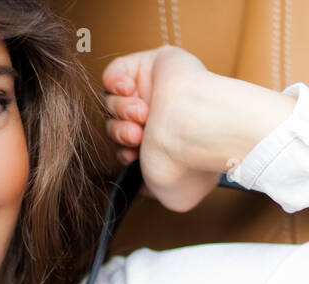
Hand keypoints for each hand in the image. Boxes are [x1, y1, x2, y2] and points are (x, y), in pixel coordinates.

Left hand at [102, 45, 218, 212]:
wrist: (195, 130)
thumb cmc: (188, 162)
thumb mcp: (172, 195)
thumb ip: (151, 190)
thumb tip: (140, 185)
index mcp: (165, 143)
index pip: (127, 146)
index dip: (123, 151)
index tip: (133, 157)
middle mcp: (160, 115)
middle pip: (116, 123)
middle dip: (120, 132)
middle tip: (137, 135)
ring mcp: (155, 88)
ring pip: (113, 100)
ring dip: (120, 110)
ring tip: (141, 115)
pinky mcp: (151, 64)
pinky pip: (114, 72)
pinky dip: (114, 82)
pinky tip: (128, 90)